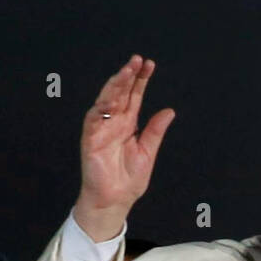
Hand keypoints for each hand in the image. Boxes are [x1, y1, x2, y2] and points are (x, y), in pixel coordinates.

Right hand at [74, 54, 175, 240]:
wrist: (115, 199)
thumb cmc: (128, 179)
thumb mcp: (148, 152)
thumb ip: (155, 131)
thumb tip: (169, 111)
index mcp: (128, 123)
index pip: (134, 96)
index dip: (140, 80)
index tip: (149, 65)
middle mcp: (114, 121)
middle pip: (120, 93)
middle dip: (128, 76)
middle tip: (138, 60)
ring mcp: (101, 128)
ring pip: (107, 100)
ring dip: (116, 84)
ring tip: (127, 71)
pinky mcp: (90, 137)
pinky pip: (95, 117)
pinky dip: (102, 105)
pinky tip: (111, 95)